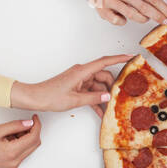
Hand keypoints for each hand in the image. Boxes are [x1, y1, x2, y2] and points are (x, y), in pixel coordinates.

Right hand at [0, 117, 41, 167]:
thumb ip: (15, 126)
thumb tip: (29, 123)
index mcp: (13, 152)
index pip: (34, 137)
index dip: (37, 125)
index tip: (34, 118)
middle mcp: (16, 160)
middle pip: (35, 144)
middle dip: (33, 131)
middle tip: (26, 122)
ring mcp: (15, 164)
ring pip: (30, 148)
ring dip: (27, 137)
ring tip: (12, 130)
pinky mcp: (12, 164)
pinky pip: (23, 152)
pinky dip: (21, 143)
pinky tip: (10, 137)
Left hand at [13, 54, 130, 117]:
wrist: (35, 98)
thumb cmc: (50, 96)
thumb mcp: (75, 99)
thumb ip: (93, 98)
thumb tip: (108, 96)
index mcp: (82, 71)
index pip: (104, 62)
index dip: (119, 58)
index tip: (131, 56)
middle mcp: (82, 73)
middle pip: (103, 76)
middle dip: (112, 87)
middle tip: (119, 97)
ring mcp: (79, 80)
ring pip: (98, 86)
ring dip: (103, 96)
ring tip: (109, 108)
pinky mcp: (77, 86)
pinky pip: (90, 92)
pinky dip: (95, 99)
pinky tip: (100, 111)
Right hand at [60, 0, 166, 26]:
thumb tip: (160, 12)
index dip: (164, 8)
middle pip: (144, 7)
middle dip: (158, 16)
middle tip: (166, 22)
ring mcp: (111, 0)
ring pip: (132, 15)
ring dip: (141, 19)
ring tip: (143, 18)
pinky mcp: (103, 9)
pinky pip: (119, 21)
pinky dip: (123, 21)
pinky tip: (120, 15)